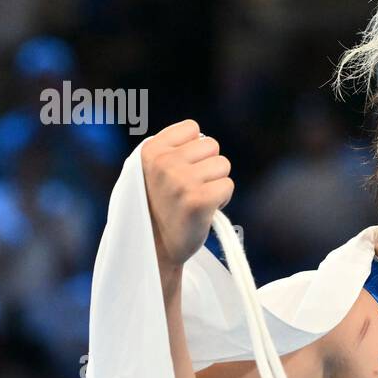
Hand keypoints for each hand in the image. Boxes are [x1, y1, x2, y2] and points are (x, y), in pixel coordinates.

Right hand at [141, 120, 233, 271]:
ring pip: (223, 165)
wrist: (155, 249)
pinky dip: (222, 198)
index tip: (182, 169)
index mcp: (150, 151)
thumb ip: (171, 149)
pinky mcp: (198, 201)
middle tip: (192, 188)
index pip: (192, 128)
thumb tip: (203, 138)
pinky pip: (228, 186)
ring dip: (217, 182)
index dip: (194, 150)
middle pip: (212, 145)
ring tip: (197, 199)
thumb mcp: (151, 171)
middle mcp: (163, 163)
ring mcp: (181, 181)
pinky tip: (205, 210)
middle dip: (208, 166)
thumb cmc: (159, 206)